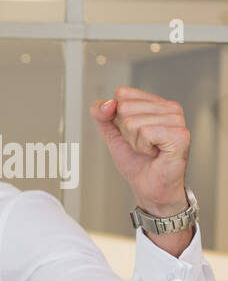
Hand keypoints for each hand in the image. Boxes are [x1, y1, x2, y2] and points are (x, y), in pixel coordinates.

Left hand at [90, 86, 189, 213]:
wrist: (149, 186)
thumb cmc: (136, 161)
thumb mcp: (112, 133)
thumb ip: (101, 114)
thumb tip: (108, 103)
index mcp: (155, 103)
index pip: (122, 94)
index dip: (117, 117)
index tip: (131, 133)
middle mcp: (169, 107)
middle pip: (125, 108)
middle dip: (125, 132)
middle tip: (141, 144)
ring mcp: (177, 120)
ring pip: (133, 122)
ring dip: (135, 142)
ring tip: (149, 149)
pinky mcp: (179, 134)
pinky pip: (144, 133)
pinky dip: (143, 147)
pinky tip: (155, 152)